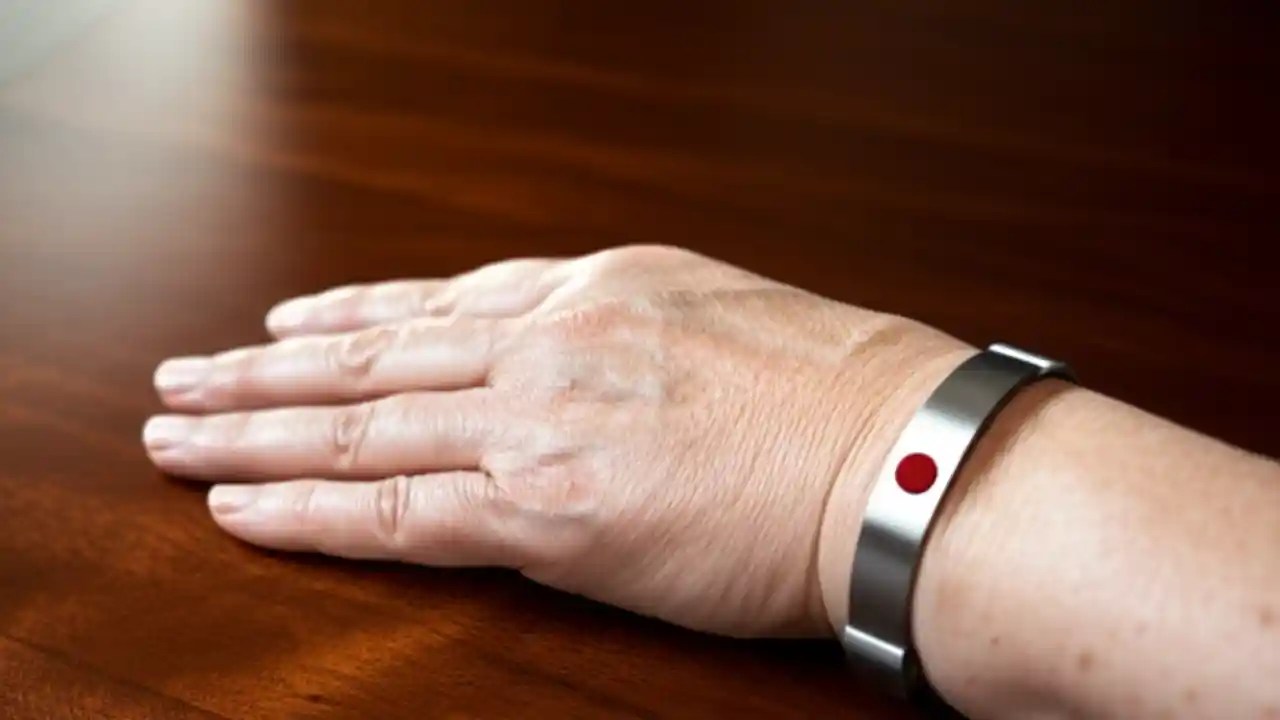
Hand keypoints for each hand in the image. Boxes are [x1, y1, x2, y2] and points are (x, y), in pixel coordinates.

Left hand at [144, 245, 966, 636]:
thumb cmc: (845, 398)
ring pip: (358, 426)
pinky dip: (307, 510)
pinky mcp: (545, 511)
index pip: (441, 305)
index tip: (290, 324)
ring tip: (177, 430)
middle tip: (187, 372)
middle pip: (373, 358)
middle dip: (267, 369)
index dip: (352, 317)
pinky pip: (394, 511)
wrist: (904, 458)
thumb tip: (586, 375)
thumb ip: (634, 342)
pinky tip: (239, 504)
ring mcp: (539, 421)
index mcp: (600, 289)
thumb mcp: (725, 323)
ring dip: (254, 428)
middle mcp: (552, 341)